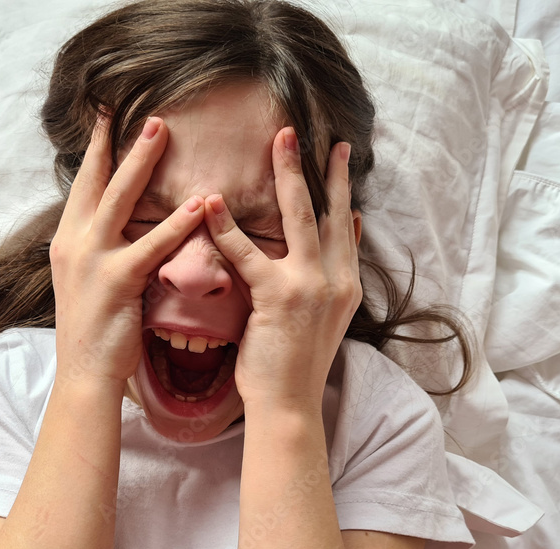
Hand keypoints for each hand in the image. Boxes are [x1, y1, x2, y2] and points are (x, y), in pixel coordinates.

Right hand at [49, 115, 205, 388]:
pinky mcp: (115, 280)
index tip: (109, 117)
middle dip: (118, 142)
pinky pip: (149, 245)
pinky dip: (175, 224)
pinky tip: (198, 206)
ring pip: (117, 199)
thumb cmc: (92, 331)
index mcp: (67, 241)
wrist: (83, 373)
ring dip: (140, 161)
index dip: (97, 150)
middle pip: (96, 180)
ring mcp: (91, 259)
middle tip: (143, 110)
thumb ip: (99, 249)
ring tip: (163, 131)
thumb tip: (119, 226)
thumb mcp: (87, 281)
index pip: (84, 185)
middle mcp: (73, 243)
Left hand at [203, 128, 361, 410]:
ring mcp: (311, 287)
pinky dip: (227, 227)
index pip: (346, 228)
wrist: (289, 405)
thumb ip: (333, 277)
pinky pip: (248, 254)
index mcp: (346, 286)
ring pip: (300, 217)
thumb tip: (348, 234)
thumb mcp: (326, 318)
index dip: (341, 190)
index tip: (338, 157)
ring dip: (289, 174)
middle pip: (330, 211)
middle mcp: (336, 281)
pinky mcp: (278, 298)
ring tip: (279, 139)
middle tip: (313, 132)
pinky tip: (211, 202)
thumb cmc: (297, 365)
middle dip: (323, 168)